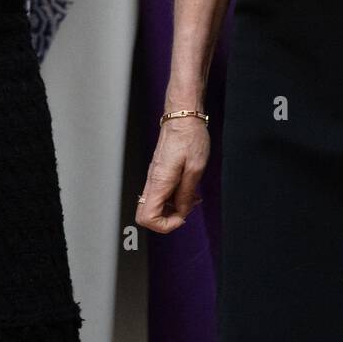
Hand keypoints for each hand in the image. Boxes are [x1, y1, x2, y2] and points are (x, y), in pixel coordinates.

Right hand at [136, 115, 208, 232]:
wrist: (183, 116)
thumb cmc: (189, 137)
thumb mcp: (195, 168)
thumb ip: (187, 194)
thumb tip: (182, 212)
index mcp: (159, 182)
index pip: (147, 218)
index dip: (165, 225)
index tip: (182, 217)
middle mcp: (152, 180)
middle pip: (147, 214)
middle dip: (168, 219)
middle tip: (186, 210)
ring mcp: (154, 176)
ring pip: (155, 205)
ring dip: (173, 208)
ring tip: (192, 198)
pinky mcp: (159, 172)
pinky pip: (161, 194)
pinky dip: (174, 198)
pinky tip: (189, 190)